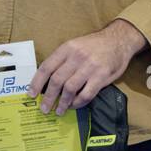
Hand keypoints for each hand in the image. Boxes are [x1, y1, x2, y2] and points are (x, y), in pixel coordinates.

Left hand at [27, 19, 146, 116]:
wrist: (118, 39)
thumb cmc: (94, 45)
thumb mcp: (75, 45)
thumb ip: (63, 60)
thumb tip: (47, 80)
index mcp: (67, 48)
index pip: (47, 67)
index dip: (37, 82)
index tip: (31, 94)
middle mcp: (76, 57)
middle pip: (57, 80)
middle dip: (48, 97)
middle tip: (44, 108)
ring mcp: (90, 66)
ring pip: (70, 89)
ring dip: (62, 103)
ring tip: (59, 111)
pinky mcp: (101, 76)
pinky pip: (86, 94)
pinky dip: (78, 103)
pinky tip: (74, 106)